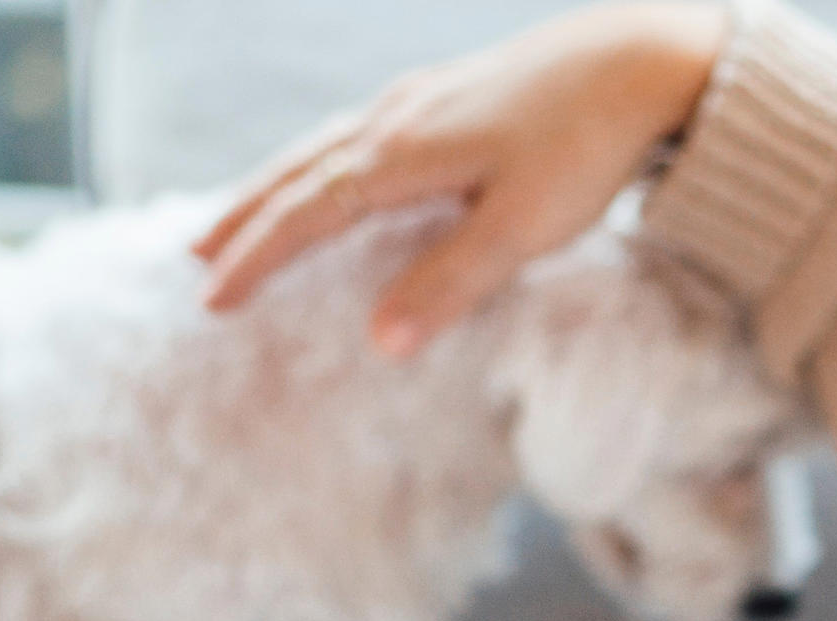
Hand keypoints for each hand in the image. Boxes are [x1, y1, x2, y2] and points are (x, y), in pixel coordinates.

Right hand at [193, 3, 725, 356]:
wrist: (640, 60)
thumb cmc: (586, 147)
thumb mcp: (521, 229)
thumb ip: (448, 284)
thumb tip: (378, 344)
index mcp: (401, 155)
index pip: (306, 214)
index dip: (255, 259)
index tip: (212, 301)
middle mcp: (395, 119)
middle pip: (298, 172)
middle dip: (244, 217)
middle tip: (196, 257)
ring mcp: (420, 100)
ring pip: (322, 145)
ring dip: (275, 183)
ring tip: (241, 214)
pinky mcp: (449, 95)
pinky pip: (358, 131)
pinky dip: (321, 159)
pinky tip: (334, 170)